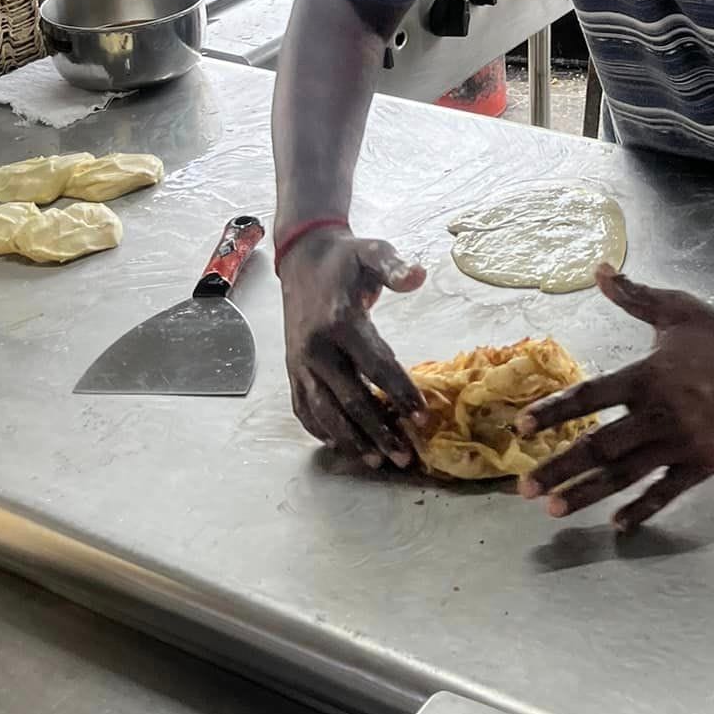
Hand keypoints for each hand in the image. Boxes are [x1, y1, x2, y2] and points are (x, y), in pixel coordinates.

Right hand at [280, 228, 428, 467]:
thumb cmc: (345, 259)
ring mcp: (300, 363)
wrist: (302, 257)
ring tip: (377, 461)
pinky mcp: (291, 370)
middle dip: (380, 431)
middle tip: (405, 455)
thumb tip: (418, 276)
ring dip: (351, 440)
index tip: (423, 416)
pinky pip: (303, 408)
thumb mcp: (372, 251)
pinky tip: (339, 445)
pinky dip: (319, 430)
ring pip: (325, 412)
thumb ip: (394, 266)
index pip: (376, 366)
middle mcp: (316, 348)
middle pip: (351, 400)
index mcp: (339, 322)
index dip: (401, 392)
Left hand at [516, 268, 713, 532]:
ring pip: (625, 474)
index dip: (554, 412)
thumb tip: (598, 269)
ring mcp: (680, 443)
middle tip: (524, 487)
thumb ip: (632, 296)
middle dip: (559, 467)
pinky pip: (667, 492)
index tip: (521, 429)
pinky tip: (617, 525)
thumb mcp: (673, 309)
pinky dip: (642, 510)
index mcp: (646, 376)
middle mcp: (658, 414)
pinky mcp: (702, 464)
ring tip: (553, 508)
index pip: (589, 396)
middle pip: (599, 446)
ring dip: (586, 493)